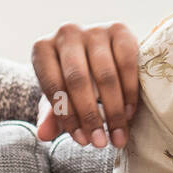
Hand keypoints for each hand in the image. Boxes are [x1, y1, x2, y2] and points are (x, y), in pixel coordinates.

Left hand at [31, 22, 139, 147]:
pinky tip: (129, 114)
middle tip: (101, 143)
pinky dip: (129, 92)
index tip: (82, 141)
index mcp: (42, 49)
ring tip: (117, 137)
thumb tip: (44, 135)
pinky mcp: (119, 29)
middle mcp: (66, 33)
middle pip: (78, 80)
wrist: (97, 52)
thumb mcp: (59, 96)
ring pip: (105, 75)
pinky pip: (127, 63)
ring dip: (113, 111)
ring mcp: (94, 29)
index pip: (53, 85)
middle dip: (90, 116)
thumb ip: (51, 115)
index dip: (67, 116)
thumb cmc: (71, 79)